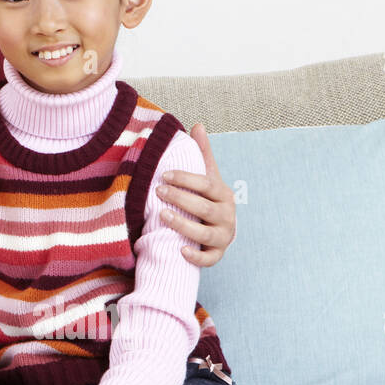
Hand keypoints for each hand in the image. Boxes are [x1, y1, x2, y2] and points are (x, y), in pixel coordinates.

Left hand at [157, 123, 236, 267]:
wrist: (218, 229)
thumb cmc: (208, 199)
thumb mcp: (207, 176)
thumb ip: (202, 154)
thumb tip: (197, 124)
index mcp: (224, 195)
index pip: (207, 185)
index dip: (186, 179)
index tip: (163, 174)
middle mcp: (227, 216)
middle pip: (205, 209)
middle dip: (181, 199)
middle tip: (158, 191)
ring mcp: (223, 237)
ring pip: (206, 234)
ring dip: (184, 225)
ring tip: (162, 216)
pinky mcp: (217, 254)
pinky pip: (209, 259)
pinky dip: (196, 256)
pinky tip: (179, 249)